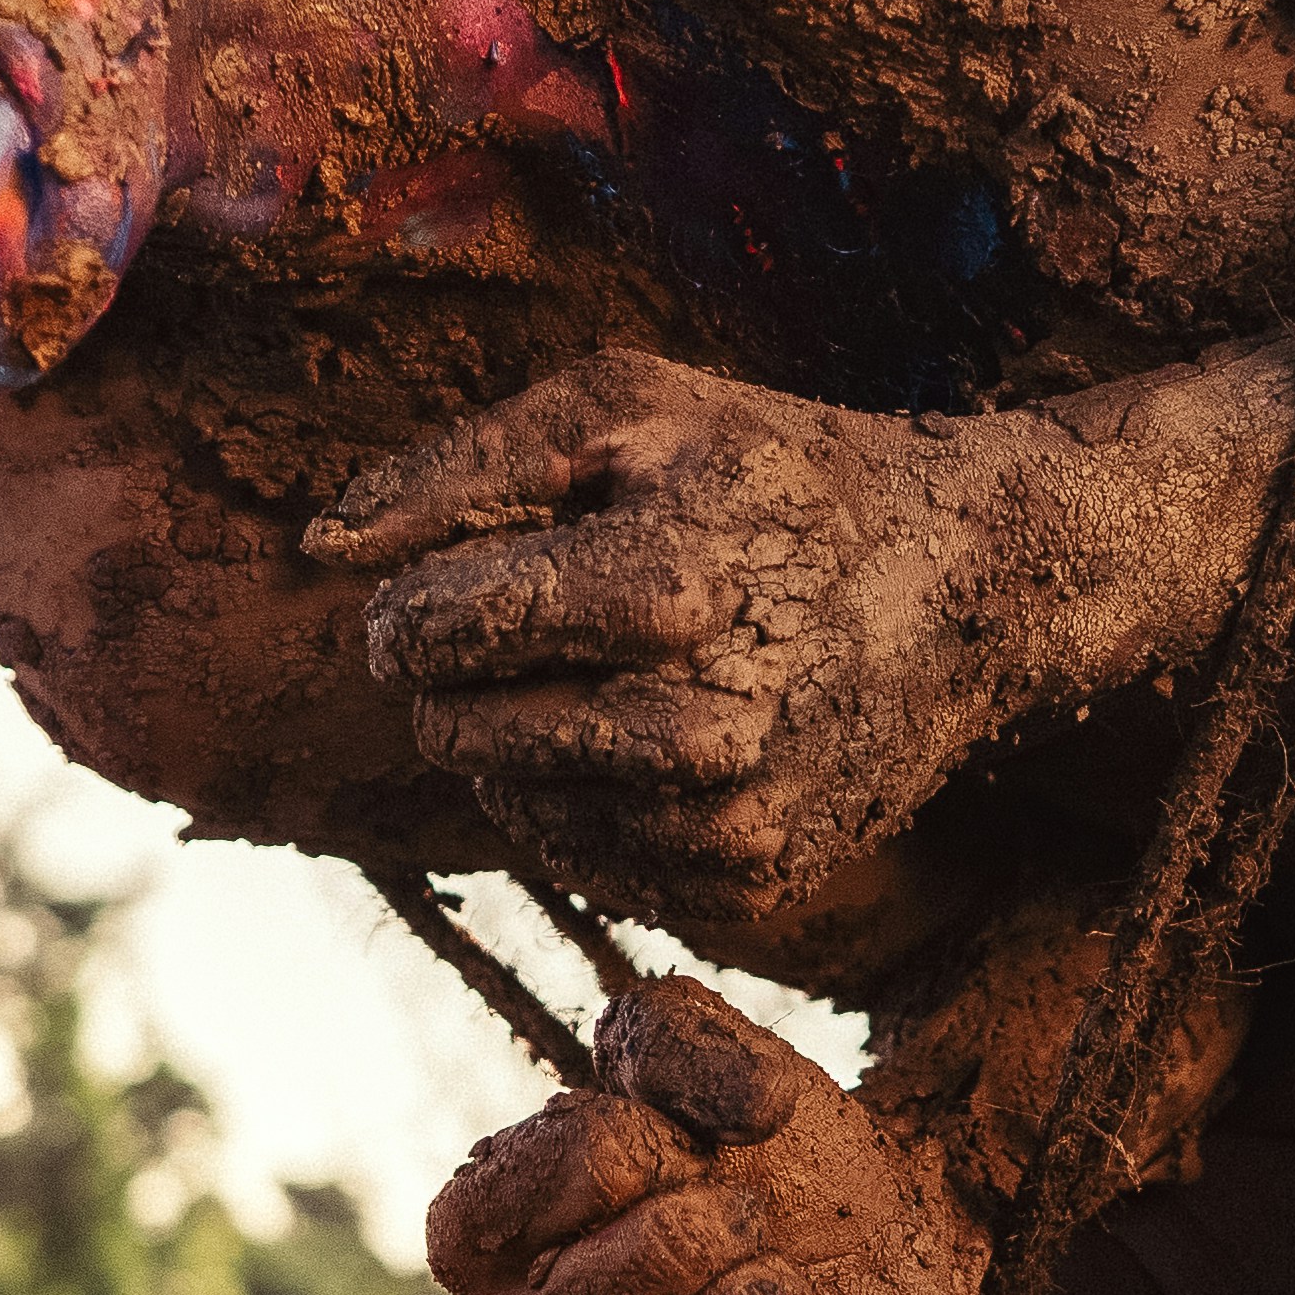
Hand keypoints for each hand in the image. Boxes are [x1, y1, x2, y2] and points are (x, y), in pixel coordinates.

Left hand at [312, 354, 1025, 934]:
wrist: (977, 588)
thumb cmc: (784, 474)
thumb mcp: (633, 408)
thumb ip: (461, 466)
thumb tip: (317, 551)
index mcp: (666, 591)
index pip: (430, 633)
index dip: (412, 604)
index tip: (457, 578)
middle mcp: (699, 728)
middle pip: (452, 732)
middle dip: (464, 675)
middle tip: (547, 619)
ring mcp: (726, 822)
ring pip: (509, 804)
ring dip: (527, 737)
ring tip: (621, 668)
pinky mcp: (743, 886)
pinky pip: (582, 860)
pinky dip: (591, 799)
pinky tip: (663, 731)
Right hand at [423, 982, 985, 1294]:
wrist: (897, 1237)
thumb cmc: (769, 1154)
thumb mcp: (716, 1052)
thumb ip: (675, 1036)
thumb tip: (743, 1114)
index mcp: (493, 1245)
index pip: (494, 1208)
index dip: (608, 1161)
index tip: (677, 1143)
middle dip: (685, 1245)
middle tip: (749, 1214)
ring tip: (787, 1286)